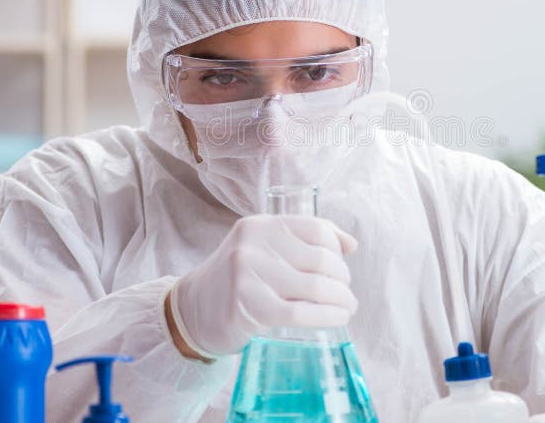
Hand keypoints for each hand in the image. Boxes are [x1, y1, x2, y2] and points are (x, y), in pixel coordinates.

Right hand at [169, 214, 357, 356]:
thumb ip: (304, 240)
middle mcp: (253, 243)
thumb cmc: (239, 280)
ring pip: (315, 286)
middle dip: (343, 280)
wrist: (193, 311)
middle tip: (346, 295)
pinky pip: (300, 311)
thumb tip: (351, 244)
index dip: (338, 250)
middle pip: (321, 259)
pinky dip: (326, 317)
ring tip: (346, 308)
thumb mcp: (265, 249)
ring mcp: (247, 273)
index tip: (342, 268)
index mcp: (261, 225)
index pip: (317, 229)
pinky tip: (337, 319)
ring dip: (341, 300)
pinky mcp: (248, 305)